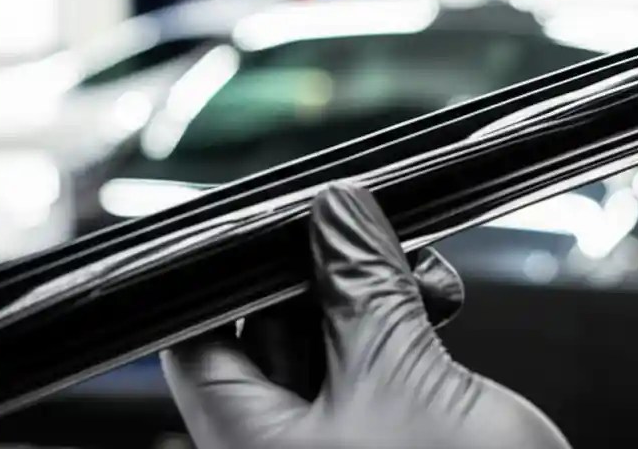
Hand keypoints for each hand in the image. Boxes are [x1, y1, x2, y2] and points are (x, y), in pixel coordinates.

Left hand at [162, 182, 569, 448]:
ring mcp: (342, 442)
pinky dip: (408, 323)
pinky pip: (380, 366)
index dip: (224, 278)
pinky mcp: (394, 436)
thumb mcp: (400, 374)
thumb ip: (363, 287)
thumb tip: (338, 213)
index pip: (198, 347)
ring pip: (334, 343)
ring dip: (376, 292)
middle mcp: (287, 448)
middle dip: (321, 274)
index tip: (268, 222)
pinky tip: (439, 304)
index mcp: (255, 446)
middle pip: (271, 334)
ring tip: (416, 271)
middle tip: (362, 227)